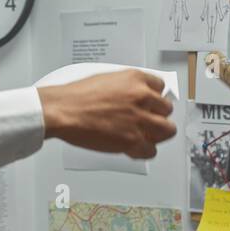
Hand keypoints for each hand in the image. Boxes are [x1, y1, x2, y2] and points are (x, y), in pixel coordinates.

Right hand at [38, 69, 175, 157]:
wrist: (62, 111)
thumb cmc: (75, 96)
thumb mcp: (105, 79)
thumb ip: (124, 87)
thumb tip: (130, 96)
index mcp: (135, 79)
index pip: (160, 86)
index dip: (154, 97)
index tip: (150, 103)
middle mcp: (142, 97)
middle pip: (167, 109)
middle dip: (158, 115)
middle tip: (148, 121)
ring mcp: (139, 119)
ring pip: (167, 130)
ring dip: (157, 134)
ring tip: (146, 136)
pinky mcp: (132, 140)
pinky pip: (151, 150)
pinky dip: (143, 151)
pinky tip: (134, 148)